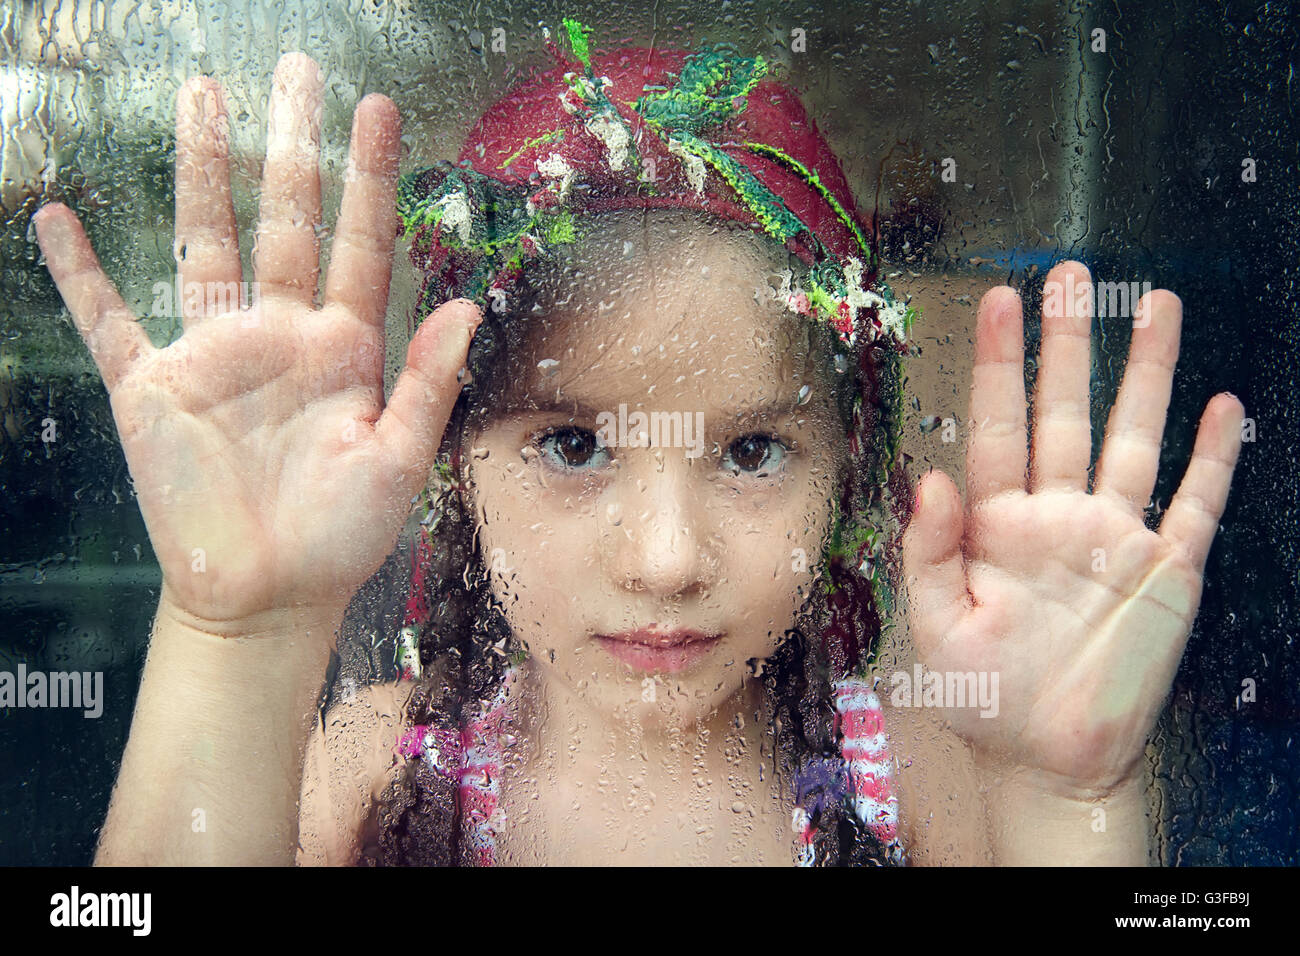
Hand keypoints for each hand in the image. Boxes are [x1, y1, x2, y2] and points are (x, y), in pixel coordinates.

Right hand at [34, 52, 480, 627]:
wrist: (268, 596)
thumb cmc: (342, 536)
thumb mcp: (399, 461)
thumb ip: (429, 382)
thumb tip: (468, 304)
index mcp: (345, 348)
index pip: (360, 242)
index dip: (370, 176)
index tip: (378, 109)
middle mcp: (280, 334)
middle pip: (286, 218)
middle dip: (291, 145)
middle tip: (295, 69)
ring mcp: (213, 354)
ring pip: (205, 242)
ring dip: (202, 173)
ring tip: (201, 97)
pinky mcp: (152, 388)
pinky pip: (107, 320)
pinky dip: (80, 275)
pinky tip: (57, 220)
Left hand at [901, 261, 1242, 794]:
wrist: (1049, 760)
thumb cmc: (983, 697)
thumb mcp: (936, 627)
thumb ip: (929, 551)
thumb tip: (930, 475)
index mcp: (997, 524)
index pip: (997, 425)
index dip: (999, 363)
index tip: (998, 300)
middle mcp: (1058, 514)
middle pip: (1066, 411)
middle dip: (1069, 344)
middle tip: (1071, 274)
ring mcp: (1116, 536)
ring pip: (1134, 438)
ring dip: (1147, 374)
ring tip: (1156, 306)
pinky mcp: (1166, 570)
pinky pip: (1195, 503)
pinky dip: (1210, 458)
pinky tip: (1221, 407)